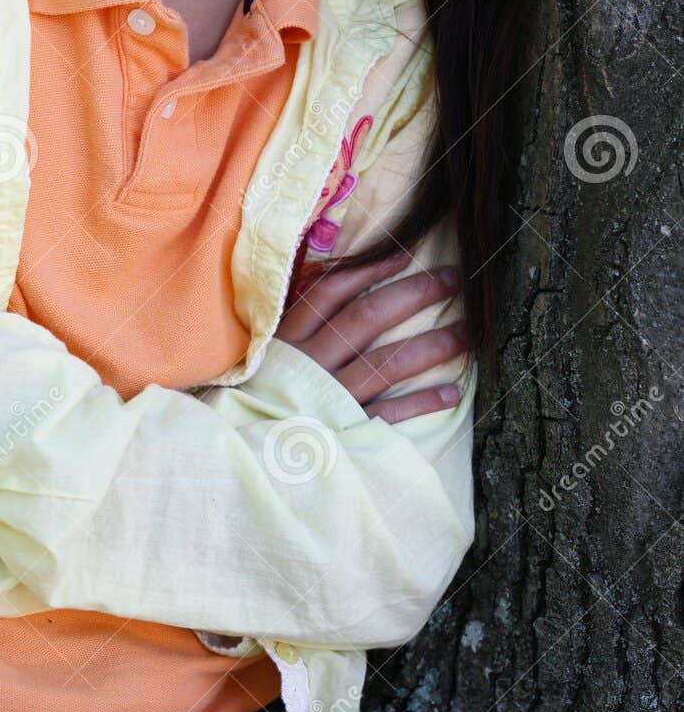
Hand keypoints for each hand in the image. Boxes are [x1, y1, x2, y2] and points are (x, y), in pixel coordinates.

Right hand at [274, 249, 467, 424]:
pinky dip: (422, 402)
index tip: (405, 254)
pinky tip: (451, 392)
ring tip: (464, 335)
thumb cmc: (258, 398)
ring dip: (430, 347)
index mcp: (289, 338)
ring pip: (387, 363)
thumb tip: (331, 282)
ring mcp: (330, 397)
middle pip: (367, 318)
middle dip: (413, 294)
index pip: (332, 291)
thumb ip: (295, 325)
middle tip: (451, 279)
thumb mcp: (266, 356)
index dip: (369, 270)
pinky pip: (391, 414)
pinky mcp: (344, 431)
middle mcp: (311, 363)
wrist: (245, 456)